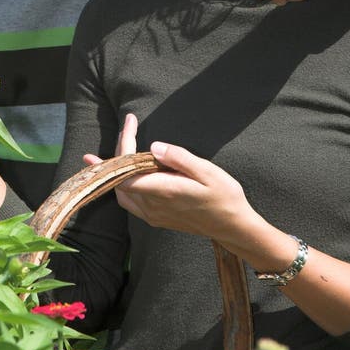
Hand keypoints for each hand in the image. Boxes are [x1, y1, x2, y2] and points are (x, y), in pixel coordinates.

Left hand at [85, 114, 255, 245]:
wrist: (231, 226)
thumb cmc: (223, 196)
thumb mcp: (207, 171)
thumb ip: (179, 158)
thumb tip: (154, 146)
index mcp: (164, 191)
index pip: (127, 171)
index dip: (123, 146)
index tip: (130, 123)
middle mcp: (153, 206)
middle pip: (120, 179)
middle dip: (120, 151)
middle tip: (127, 128)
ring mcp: (153, 215)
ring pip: (122, 191)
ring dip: (119, 168)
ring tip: (124, 143)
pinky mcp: (155, 218)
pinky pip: (129, 201)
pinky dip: (124, 183)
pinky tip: (130, 169)